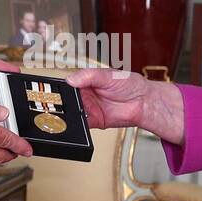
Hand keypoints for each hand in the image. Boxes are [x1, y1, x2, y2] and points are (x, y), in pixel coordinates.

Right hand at [65, 67, 185, 144]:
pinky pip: (81, 125)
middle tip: (62, 101)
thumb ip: (89, 76)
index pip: (68, 84)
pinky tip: (79, 119)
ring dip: (70, 114)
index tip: (58, 89)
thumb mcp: (108, 75)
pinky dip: (78, 125)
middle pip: (67, 100)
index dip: (62, 87)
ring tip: (72, 109)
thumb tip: (71, 79)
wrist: (143, 102)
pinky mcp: (93, 121)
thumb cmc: (130, 84)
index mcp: (86, 81)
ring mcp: (88, 109)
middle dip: (63, 102)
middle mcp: (85, 95)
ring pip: (72, 113)